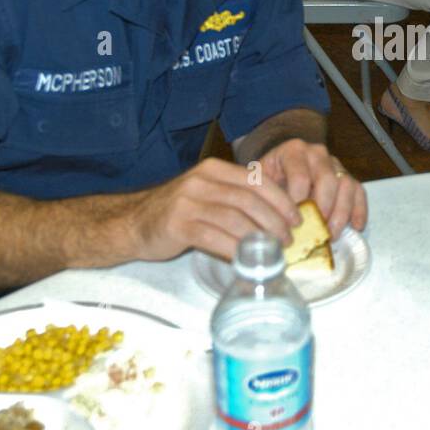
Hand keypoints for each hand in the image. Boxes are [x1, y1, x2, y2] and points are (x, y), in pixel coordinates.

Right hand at [131, 156, 301, 262]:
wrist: (132, 223)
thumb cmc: (177, 212)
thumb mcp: (206, 194)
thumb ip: (235, 197)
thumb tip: (278, 215)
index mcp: (213, 170)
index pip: (256, 180)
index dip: (281, 199)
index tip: (297, 217)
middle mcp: (201, 181)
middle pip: (249, 200)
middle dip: (275, 221)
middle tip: (288, 239)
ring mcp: (188, 202)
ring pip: (235, 219)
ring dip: (258, 237)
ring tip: (272, 251)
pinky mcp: (178, 224)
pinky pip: (214, 237)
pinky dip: (234, 249)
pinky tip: (245, 260)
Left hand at [257, 139, 367, 237]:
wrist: (279, 169)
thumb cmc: (268, 179)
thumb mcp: (258, 182)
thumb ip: (263, 197)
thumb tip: (270, 226)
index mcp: (293, 151)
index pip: (300, 177)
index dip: (298, 203)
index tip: (293, 224)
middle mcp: (317, 154)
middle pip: (327, 180)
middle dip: (322, 209)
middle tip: (316, 231)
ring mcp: (334, 164)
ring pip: (346, 185)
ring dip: (341, 213)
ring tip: (331, 234)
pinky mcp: (346, 178)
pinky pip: (359, 191)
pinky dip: (359, 209)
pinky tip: (356, 226)